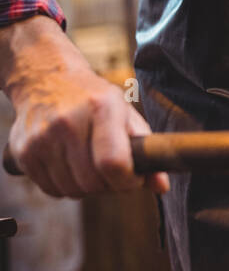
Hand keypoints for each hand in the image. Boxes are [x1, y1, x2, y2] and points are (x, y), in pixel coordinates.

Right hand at [7, 53, 168, 199]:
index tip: (131, 178)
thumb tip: (161, 187)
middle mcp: (68, 121)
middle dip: (107, 185)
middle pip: (92, 183)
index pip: (113, 163)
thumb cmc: (92, 99)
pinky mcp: (24, 152)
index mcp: (101, 107)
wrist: (46, 80)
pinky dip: (64, 185)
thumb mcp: (125, 112)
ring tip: (87, 162)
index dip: (127, 181)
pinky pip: (51, 190)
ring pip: (72, 190)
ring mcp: (42, 137)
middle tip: (108, 169)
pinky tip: (67, 163)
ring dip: (85, 186)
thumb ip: (145, 149)